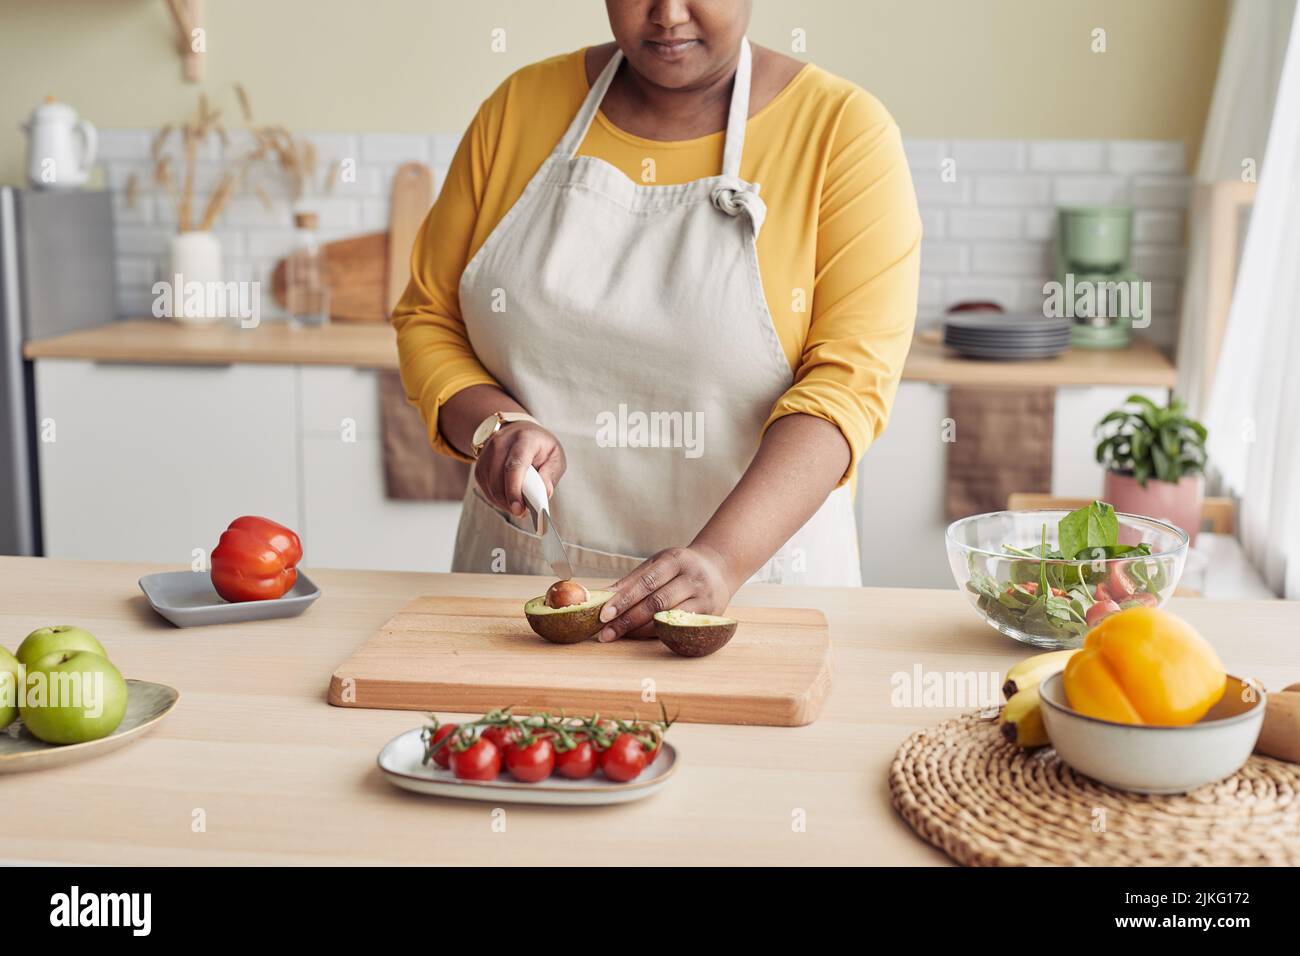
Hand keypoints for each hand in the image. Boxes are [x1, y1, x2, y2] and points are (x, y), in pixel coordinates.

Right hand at [474, 422, 565, 516]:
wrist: (519, 432)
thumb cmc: (539, 446)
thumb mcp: (554, 455)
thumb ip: (550, 474)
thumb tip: (545, 494)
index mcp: (524, 439)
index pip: (514, 466)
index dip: (515, 490)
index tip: (520, 509)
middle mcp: (501, 443)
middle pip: (499, 479)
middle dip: (510, 501)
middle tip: (524, 511)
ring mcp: (487, 453)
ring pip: (491, 487)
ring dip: (505, 502)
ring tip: (520, 504)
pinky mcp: (479, 465)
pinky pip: (486, 489)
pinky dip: (498, 499)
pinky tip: (509, 498)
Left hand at [596, 545, 735, 642]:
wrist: (719, 569)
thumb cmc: (678, 568)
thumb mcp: (657, 564)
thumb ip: (632, 580)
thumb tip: (602, 596)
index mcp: (676, 560)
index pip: (646, 582)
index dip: (623, 599)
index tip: (603, 614)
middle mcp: (692, 578)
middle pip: (656, 602)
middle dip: (627, 619)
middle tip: (605, 633)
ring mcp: (704, 598)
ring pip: (667, 618)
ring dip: (639, 630)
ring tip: (617, 636)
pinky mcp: (710, 616)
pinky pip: (678, 628)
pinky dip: (656, 633)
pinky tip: (639, 636)